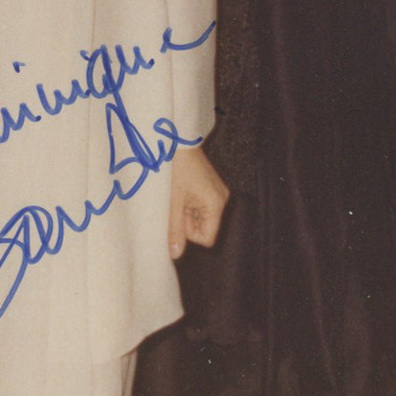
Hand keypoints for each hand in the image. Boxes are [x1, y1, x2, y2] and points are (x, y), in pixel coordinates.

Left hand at [168, 143, 227, 258]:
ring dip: (187, 212)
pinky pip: (202, 206)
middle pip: (205, 228)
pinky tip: (182, 190)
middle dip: (188, 221)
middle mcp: (222, 200)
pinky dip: (190, 203)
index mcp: (216, 205)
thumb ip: (175, 229)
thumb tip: (175, 254)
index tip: (178, 216)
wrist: (177, 140)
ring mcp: (218, 193)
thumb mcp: (173, 201)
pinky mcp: (212, 187)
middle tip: (176, 203)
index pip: (207, 238)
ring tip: (178, 194)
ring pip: (202, 217)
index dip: (189, 233)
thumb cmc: (176, 169)